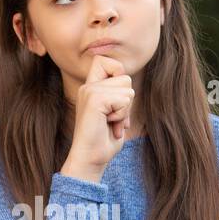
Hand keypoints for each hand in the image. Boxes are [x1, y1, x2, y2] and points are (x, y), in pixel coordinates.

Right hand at [63, 54, 134, 178]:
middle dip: (127, 101)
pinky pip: (124, 99)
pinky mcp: (94, 99)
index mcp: (90, 88)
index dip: (117, 71)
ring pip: (127, 88)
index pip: (105, 60)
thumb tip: (130, 89)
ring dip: (125, 110)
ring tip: (111, 123)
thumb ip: (118, 96)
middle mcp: (88, 86)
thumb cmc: (104, 141)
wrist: (90, 159)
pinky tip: (109, 125)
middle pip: (125, 76)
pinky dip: (122, 115)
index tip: (116, 97)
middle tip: (114, 119)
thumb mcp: (114, 113)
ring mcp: (90, 91)